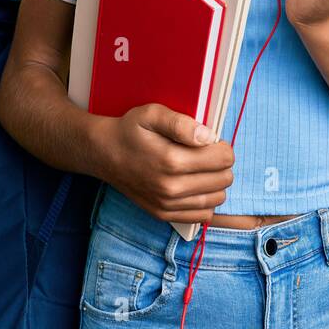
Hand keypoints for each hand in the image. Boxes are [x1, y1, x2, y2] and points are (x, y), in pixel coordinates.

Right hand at [99, 103, 234, 223]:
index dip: (223, 146)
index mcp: (171, 160)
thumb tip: (208, 137)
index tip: (212, 141)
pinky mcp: (164, 214)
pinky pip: (203, 215)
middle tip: (208, 153)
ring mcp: (167, 205)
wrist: (104, 154)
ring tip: (202, 168)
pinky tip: (196, 185)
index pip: (223, 159)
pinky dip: (206, 200)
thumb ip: (182, 123)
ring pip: (217, 198)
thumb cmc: (130, 131)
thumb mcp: (152, 114)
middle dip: (222, 164)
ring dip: (216, 182)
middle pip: (224, 179)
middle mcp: (171, 188)